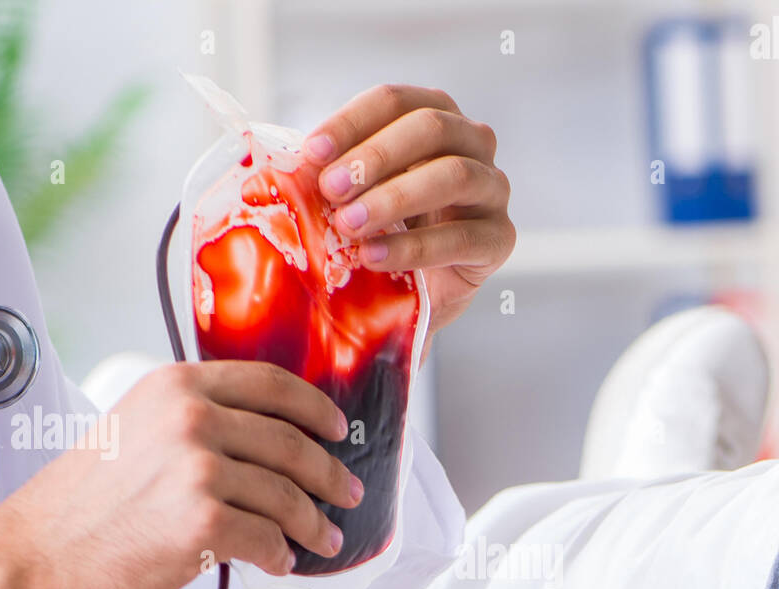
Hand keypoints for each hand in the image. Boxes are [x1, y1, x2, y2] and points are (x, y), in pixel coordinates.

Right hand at [0, 361, 361, 588]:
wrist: (33, 557)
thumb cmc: (79, 505)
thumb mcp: (131, 428)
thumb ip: (188, 421)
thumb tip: (257, 440)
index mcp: (175, 386)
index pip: (270, 384)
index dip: (315, 408)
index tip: (337, 429)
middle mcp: (190, 418)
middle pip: (291, 442)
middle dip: (329, 473)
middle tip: (347, 492)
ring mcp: (199, 469)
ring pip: (286, 496)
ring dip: (313, 523)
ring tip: (324, 539)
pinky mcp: (204, 523)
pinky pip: (268, 539)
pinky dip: (280, 555)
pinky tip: (279, 562)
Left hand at [302, 84, 514, 337]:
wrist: (414, 298)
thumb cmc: (382, 234)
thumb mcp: (354, 196)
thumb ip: (332, 174)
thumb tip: (279, 162)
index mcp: (434, 117)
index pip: (394, 101)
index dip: (351, 122)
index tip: (312, 153)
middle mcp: (473, 143)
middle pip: (430, 129)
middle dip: (374, 158)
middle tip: (331, 191)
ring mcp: (492, 190)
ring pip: (454, 174)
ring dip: (395, 198)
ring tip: (350, 226)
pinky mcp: (499, 239)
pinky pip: (463, 237)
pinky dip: (414, 248)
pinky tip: (374, 257)